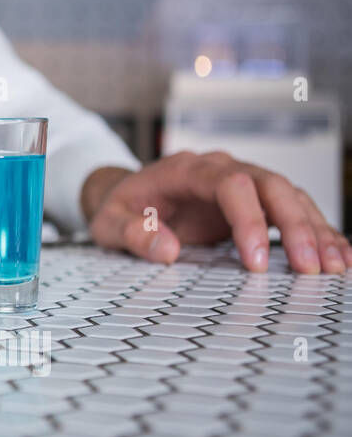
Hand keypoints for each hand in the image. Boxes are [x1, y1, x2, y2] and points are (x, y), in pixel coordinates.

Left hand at [83, 151, 349, 273]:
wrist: (126, 196)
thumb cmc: (120, 208)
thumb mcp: (108, 222)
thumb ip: (131, 233)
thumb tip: (166, 249)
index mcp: (187, 169)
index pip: (230, 184)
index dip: (249, 220)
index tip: (255, 261)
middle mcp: (222, 169)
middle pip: (271, 186)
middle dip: (295, 226)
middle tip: (310, 267)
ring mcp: (242, 183)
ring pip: (290, 197)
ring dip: (315, 230)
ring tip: (334, 266)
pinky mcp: (255, 202)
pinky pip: (293, 210)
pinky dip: (317, 231)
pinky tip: (339, 255)